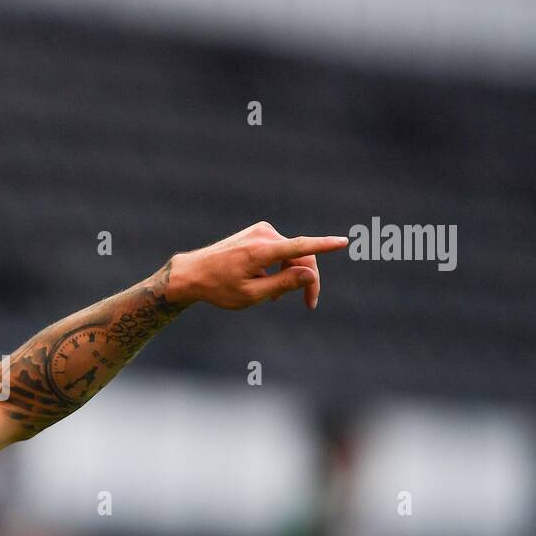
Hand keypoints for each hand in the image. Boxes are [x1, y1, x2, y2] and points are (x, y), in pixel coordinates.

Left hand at [169, 222, 346, 310]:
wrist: (192, 273)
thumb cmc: (219, 288)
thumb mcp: (251, 295)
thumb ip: (282, 285)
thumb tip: (310, 275)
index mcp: (261, 251)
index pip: (300, 247)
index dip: (324, 245)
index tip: (343, 242)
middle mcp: (263, 235)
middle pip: (300, 256)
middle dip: (307, 279)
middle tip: (310, 304)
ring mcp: (260, 231)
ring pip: (291, 254)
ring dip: (290, 275)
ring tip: (276, 299)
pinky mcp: (257, 233)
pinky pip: (279, 250)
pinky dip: (279, 267)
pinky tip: (268, 285)